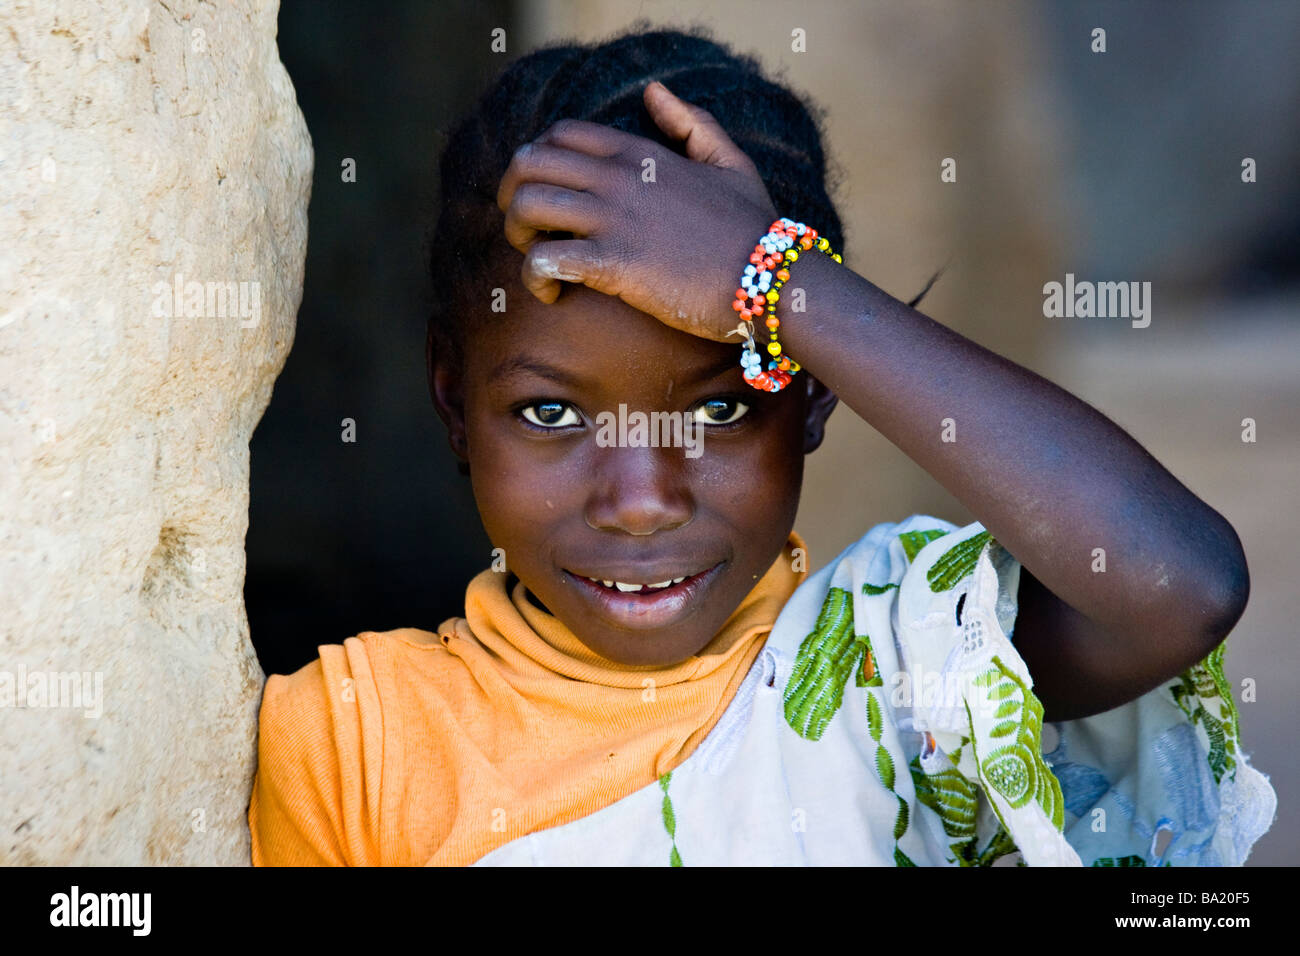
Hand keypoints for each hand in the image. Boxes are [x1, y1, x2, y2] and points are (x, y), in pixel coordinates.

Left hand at [495, 81, 778, 342]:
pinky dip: (535, 278)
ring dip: (518, 236)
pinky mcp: (614, 265)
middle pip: (528, 165)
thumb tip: (654, 91)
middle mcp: (618, 179)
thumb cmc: (754, 229)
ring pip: (526, 208)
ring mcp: (614, 219)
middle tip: (527, 230)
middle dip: (513, 196)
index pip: (559, 136)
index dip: (538, 163)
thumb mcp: (730, 162)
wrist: (772, 280)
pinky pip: (543, 260)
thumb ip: (691, 123)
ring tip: (538, 260)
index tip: (548, 195)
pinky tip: (553, 292)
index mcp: (639, 153)